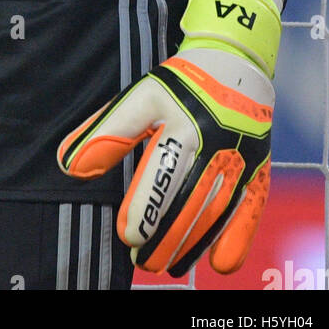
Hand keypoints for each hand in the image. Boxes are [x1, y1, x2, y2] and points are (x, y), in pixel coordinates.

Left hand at [57, 0, 279, 276]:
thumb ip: (106, 133)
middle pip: (188, 198)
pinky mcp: (259, 168)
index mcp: (178, 123)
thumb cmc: (178, 85)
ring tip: (169, 265)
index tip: (128, 234)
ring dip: (193, 242)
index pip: (160, 173)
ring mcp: (239, 157)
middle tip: (142, 260)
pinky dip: (238, 238)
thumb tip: (69, 165)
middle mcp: (212, 142)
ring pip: (216, 209)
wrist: (234, 63)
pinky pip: (251, 207)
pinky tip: (221, 264)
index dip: (144, 207)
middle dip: (165, 234)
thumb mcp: (139, 99)